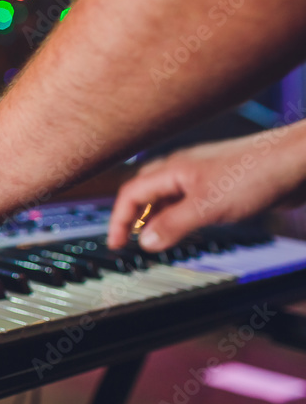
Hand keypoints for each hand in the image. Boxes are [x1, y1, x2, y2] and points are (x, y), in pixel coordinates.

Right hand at [107, 126, 305, 250]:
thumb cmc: (257, 173)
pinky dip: (179, 215)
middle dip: (132, 216)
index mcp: (172, 169)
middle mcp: (183, 169)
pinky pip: (188, 199)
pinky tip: (187, 226)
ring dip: (156, 217)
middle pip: (144, 191)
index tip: (115, 244)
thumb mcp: (208, 206)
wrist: (298, 160)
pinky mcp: (221, 182)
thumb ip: (173, 225)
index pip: (130, 193)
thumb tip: (145, 243)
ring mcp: (202, 174)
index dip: (119, 220)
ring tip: (155, 238)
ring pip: (167, 196)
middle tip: (128, 240)